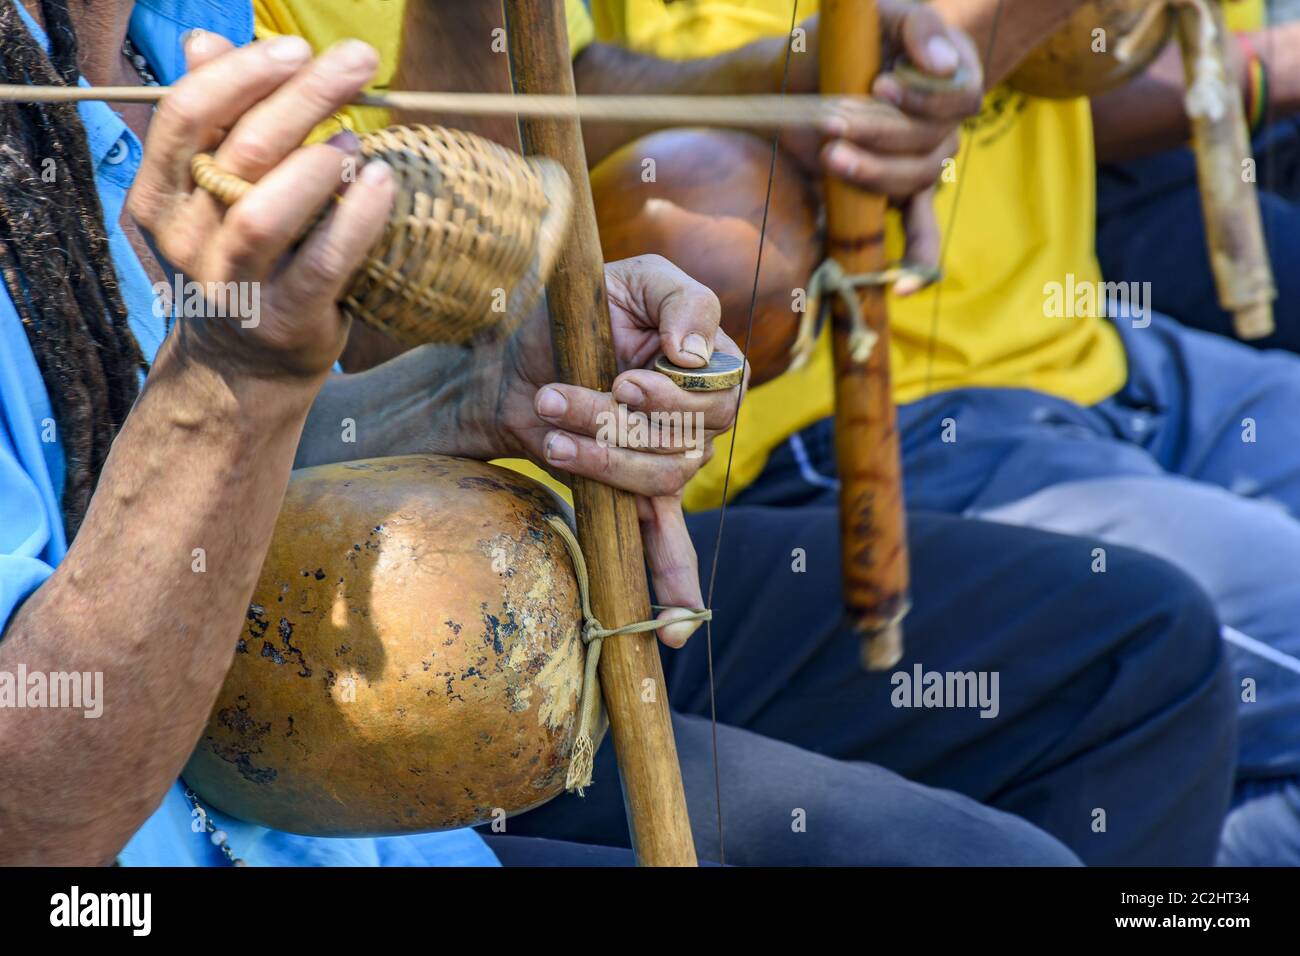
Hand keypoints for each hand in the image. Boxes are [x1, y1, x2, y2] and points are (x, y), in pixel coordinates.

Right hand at [127, 34, 396, 380]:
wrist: (244, 366)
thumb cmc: (242, 259)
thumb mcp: (214, 192)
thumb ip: (216, 123)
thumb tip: (205, 42)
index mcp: (160, 196)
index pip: (186, 116)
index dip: (241, 74)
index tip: (294, 47)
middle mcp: (186, 241)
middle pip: (239, 153)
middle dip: (302, 97)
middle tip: (357, 62)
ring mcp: (233, 286)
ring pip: (265, 214)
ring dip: (319, 164)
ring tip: (356, 138)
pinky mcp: (285, 320)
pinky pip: (323, 262)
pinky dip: (358, 218)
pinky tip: (384, 183)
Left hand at [496, 255, 745, 646]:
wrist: (510, 357)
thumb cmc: (575, 309)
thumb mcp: (632, 281)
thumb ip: (684, 301)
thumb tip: (699, 355)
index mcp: (709, 365)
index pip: (721, 397)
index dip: (674, 396)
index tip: (622, 378)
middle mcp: (697, 419)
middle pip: (683, 442)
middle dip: (614, 422)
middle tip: (557, 397)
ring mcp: (667, 462)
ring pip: (657, 480)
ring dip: (600, 460)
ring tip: (552, 431)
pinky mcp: (631, 496)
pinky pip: (665, 547)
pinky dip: (672, 588)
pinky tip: (672, 631)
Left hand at [780, 2, 982, 279]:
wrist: (796, 81)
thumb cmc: (841, 43)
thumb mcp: (878, 16)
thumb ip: (920, 26)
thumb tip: (945, 65)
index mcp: (950, 78)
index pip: (961, 99)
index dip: (925, 99)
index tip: (880, 86)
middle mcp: (943, 128)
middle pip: (931, 144)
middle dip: (879, 135)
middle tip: (831, 122)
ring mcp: (923, 167)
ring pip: (914, 182)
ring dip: (873, 173)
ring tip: (830, 156)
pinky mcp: (896, 198)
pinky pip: (923, 237)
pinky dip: (919, 264)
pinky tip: (906, 287)